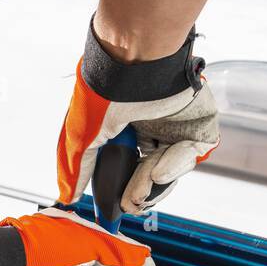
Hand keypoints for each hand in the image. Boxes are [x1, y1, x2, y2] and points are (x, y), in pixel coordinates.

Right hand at [57, 22, 218, 214]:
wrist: (134, 59)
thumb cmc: (105, 90)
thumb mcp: (81, 136)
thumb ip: (77, 169)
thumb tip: (67, 197)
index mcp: (126, 127)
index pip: (129, 166)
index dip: (123, 188)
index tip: (116, 206)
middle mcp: (152, 125)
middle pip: (152, 171)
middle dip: (140, 191)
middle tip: (129, 203)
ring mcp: (178, 123)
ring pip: (173, 167)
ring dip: (155, 183)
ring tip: (141, 187)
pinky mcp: (199, 120)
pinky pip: (194, 152)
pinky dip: (177, 165)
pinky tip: (159, 170)